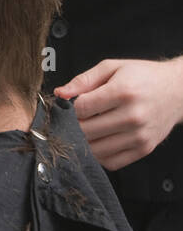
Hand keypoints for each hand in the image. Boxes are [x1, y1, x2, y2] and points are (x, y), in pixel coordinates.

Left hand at [54, 58, 182, 169]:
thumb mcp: (113, 68)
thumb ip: (83, 80)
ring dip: (84, 143)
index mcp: (123, 92)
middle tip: (75, 120)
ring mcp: (139, 136)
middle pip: (86, 131)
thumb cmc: (143, 77)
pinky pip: (111, 162)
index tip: (73, 105)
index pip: (81, 108)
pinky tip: (100, 141)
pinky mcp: (143, 149)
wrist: (177, 91)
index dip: (71, 108)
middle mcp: (133, 116)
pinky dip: (100, 155)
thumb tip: (60, 94)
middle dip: (74, 126)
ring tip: (86, 130)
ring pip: (96, 150)